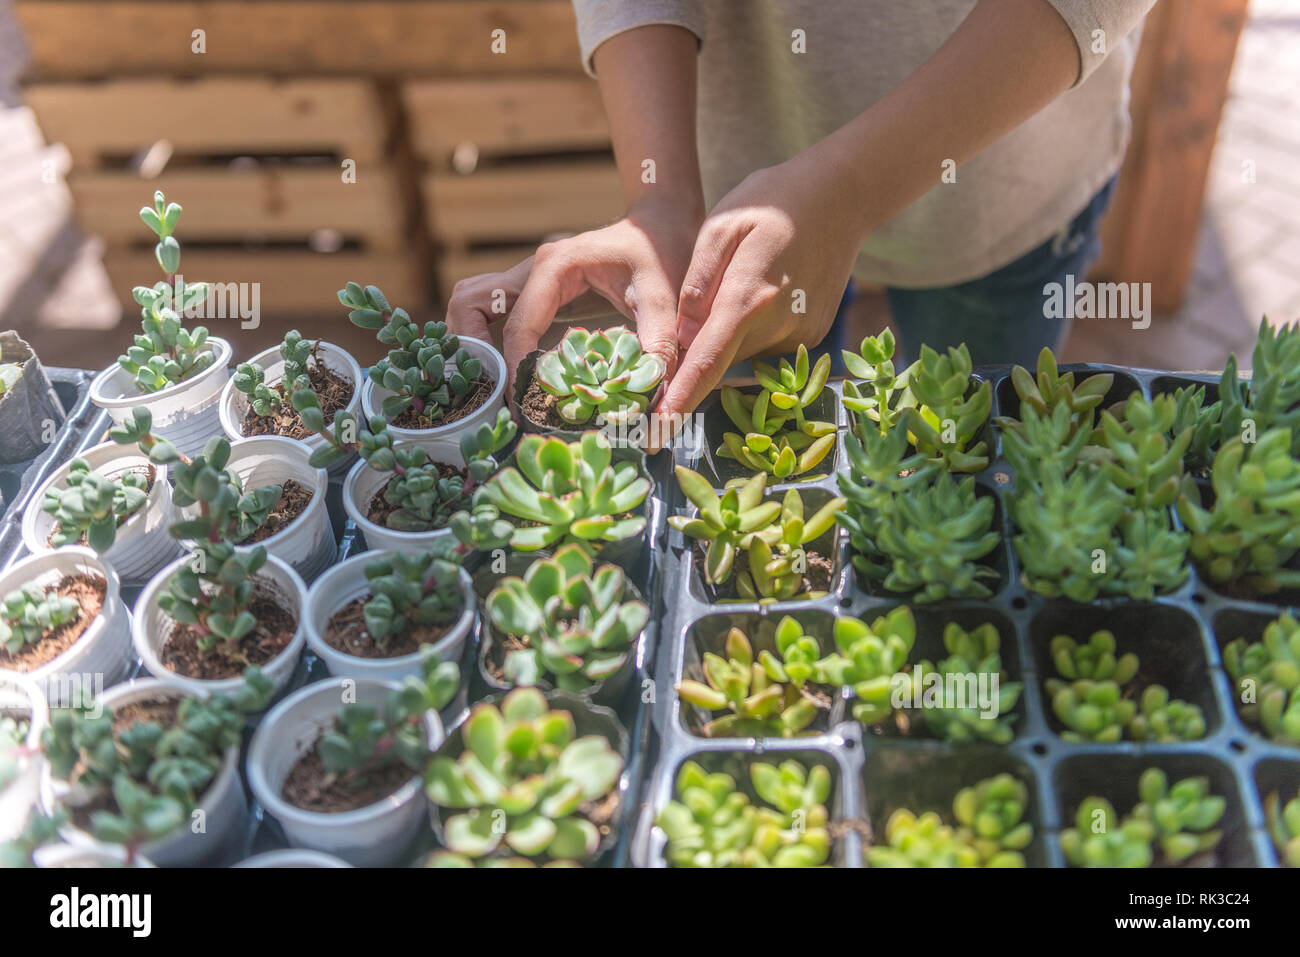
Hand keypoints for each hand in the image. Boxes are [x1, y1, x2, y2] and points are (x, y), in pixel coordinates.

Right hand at [447, 199, 700, 391]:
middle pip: (469, 303)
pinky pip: (490, 312)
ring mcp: (526, 277)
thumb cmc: (659, 253)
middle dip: (472, 348)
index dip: (515, 368)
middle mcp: (531, 270)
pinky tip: (509, 373)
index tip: (522, 403)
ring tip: (492, 385)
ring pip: (470, 304)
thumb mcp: (662, 295)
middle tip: (490, 391)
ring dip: (472, 342)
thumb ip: (657, 338)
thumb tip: (653, 391)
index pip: (518, 324)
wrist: (657, 223)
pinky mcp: (530, 290)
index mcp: (555, 268)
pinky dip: (486, 340)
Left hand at [659, 146, 866, 421]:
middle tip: (680, 336)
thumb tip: (681, 340)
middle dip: (695, 362)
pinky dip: (752, 329)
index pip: (707, 361)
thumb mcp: (720, 227)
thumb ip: (697, 286)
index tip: (660, 426)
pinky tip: (760, 291)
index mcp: (749, 296)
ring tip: (737, 283)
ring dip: (727, 335)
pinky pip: (767, 344)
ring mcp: (801, 332)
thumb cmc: (772, 202)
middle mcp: (780, 323)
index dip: (682, 397)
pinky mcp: (815, 333)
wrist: (841, 196)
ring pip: (744, 353)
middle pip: (722, 361)